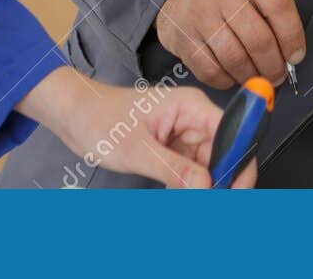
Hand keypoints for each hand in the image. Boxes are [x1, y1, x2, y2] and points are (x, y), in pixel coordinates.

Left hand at [18, 66, 255, 187]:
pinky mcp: (171, 148)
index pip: (232, 135)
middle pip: (223, 155)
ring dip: (202, 189)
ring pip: (207, 168)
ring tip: (189, 204)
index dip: (240, 165)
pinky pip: (190, 172)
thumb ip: (174, 169)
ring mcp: (182, 134)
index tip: (236, 193)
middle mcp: (192, 118)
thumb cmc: (99, 118)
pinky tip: (178, 199)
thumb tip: (206, 188)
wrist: (73, 116)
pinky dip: (187, 189)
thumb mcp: (137, 149)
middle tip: (207, 206)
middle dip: (219, 183)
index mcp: (191, 106)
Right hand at [155, 0, 304, 89]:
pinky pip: (212, 71)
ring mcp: (199, 15)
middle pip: (258, 38)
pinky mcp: (183, 39)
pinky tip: (232, 75)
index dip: (292, 36)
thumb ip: (271, 12)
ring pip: (235, 59)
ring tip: (257, 77)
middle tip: (277, 75)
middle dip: (273, 65)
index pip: (278, 5)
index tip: (296, 55)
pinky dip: (227, 81)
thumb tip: (291, 55)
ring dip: (252, 76)